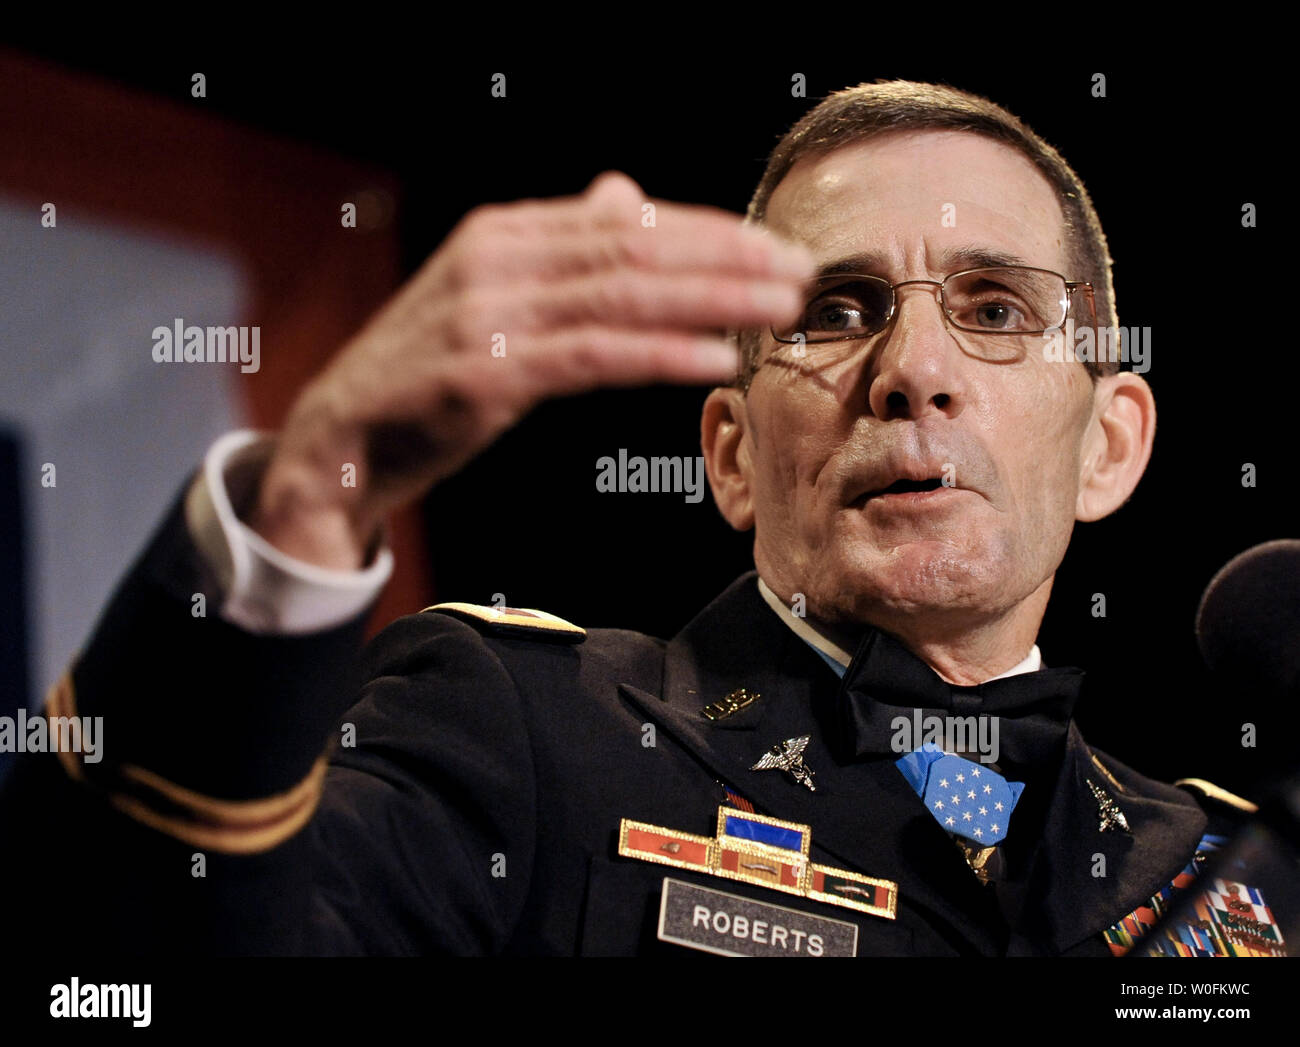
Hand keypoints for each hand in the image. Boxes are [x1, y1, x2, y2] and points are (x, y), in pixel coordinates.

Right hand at [250, 172, 813, 568]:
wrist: (339, 441)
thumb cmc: (425, 374)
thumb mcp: (489, 294)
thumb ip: (559, 249)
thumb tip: (620, 197)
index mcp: (505, 234)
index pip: (625, 222)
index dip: (707, 231)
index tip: (772, 247)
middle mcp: (498, 259)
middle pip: (635, 250)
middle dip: (727, 259)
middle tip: (799, 273)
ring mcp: (489, 313)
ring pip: (624, 296)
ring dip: (712, 300)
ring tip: (779, 309)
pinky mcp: (487, 371)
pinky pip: (595, 356)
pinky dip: (661, 352)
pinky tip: (714, 356)